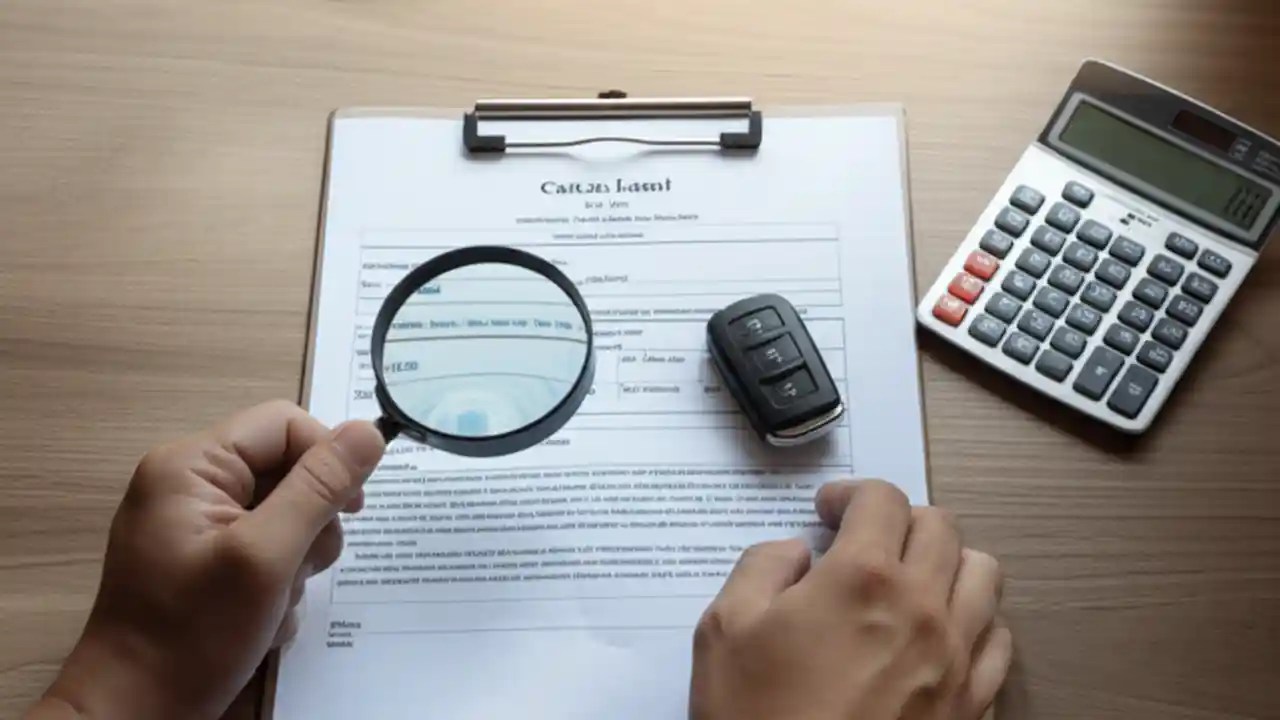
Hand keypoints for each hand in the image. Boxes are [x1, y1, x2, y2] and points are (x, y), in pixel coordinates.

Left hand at [29, 401, 385, 719]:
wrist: (136, 714)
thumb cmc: (190, 636)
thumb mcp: (266, 556)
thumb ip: (319, 488)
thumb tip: (370, 431)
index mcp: (191, 466)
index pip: (285, 424)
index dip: (327, 459)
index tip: (352, 510)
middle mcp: (189, 485)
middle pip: (289, 470)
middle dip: (309, 524)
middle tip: (294, 571)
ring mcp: (196, 526)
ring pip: (286, 516)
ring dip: (297, 562)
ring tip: (273, 601)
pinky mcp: (205, 561)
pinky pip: (267, 550)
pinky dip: (277, 584)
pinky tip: (260, 617)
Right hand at [689, 480, 1010, 719]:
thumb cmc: (757, 719)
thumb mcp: (723, 631)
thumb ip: (761, 567)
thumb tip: (795, 553)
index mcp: (862, 580)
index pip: (882, 500)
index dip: (850, 493)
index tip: (828, 512)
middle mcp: (923, 609)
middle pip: (941, 527)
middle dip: (900, 520)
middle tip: (864, 540)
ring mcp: (956, 660)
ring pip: (984, 576)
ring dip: (947, 563)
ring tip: (911, 580)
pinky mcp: (971, 705)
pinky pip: (998, 642)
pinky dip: (974, 622)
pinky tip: (939, 634)